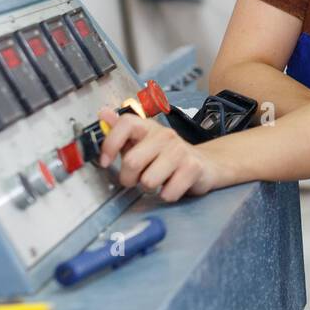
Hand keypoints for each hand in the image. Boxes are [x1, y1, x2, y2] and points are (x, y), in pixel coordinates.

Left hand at [97, 107, 214, 200]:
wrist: (205, 164)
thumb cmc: (166, 156)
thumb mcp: (142, 143)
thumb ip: (121, 132)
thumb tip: (103, 113)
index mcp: (149, 127)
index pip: (126, 123)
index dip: (110, 143)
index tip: (105, 162)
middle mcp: (165, 135)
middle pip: (132, 161)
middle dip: (129, 178)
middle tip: (136, 179)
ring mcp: (180, 150)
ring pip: (148, 181)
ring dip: (149, 188)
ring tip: (157, 181)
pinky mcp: (193, 167)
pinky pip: (167, 193)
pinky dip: (166, 195)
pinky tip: (172, 186)